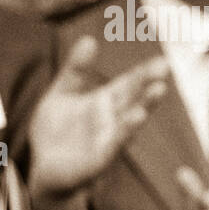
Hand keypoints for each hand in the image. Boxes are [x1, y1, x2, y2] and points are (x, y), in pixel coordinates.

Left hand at [28, 36, 169, 195]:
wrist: (43, 169)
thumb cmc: (57, 134)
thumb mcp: (61, 95)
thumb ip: (76, 70)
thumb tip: (90, 40)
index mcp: (106, 102)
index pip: (129, 83)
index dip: (145, 72)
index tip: (163, 61)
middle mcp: (113, 119)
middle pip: (134, 98)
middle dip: (149, 83)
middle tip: (165, 67)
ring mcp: (109, 139)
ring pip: (130, 120)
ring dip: (145, 105)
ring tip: (158, 89)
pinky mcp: (100, 159)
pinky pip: (115, 143)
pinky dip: (126, 131)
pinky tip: (136, 118)